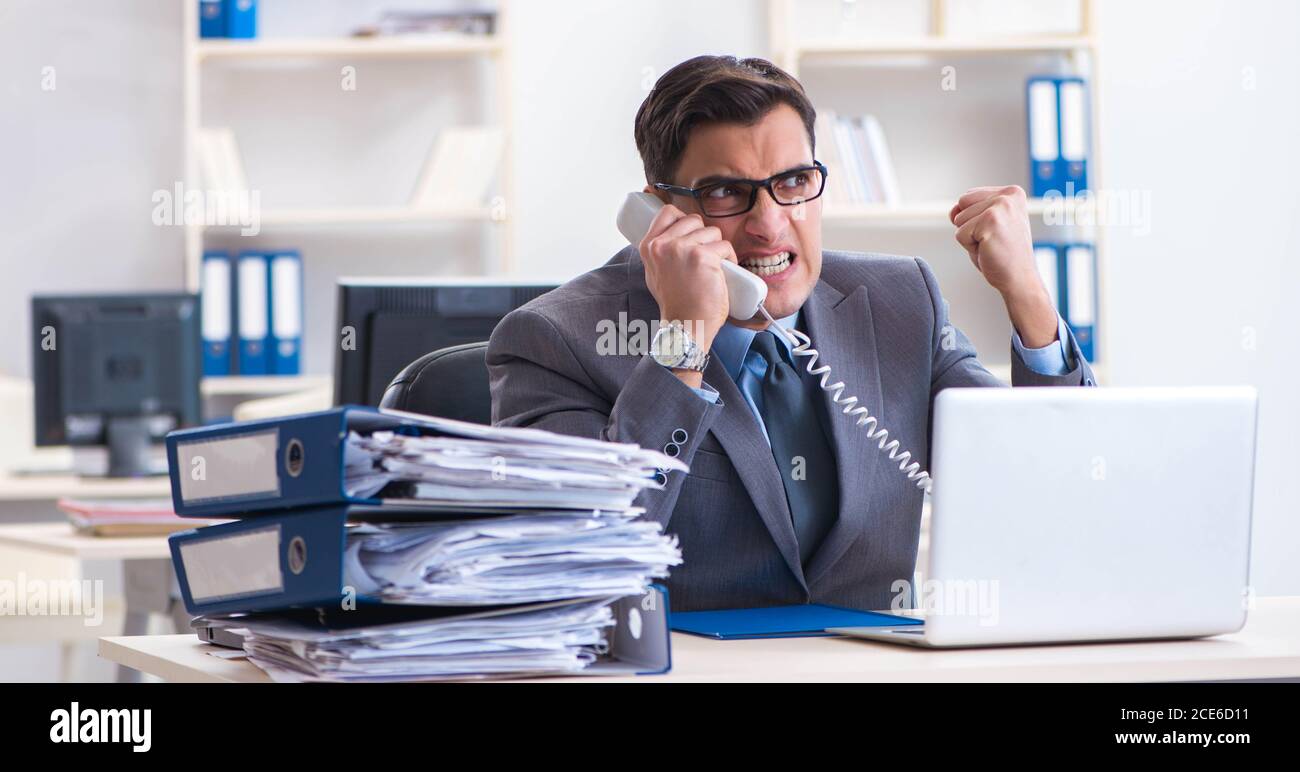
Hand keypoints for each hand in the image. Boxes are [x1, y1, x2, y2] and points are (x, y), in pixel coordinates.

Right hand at [638, 202, 734, 354]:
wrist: (685, 325)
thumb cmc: (675, 303)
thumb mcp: (655, 273)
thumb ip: (660, 254)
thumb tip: (672, 237)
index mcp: (649, 246)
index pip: (668, 212)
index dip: (684, 219)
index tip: (692, 233)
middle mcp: (663, 244)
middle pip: (694, 220)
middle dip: (704, 235)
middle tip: (706, 256)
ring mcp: (683, 249)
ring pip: (712, 232)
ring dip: (718, 248)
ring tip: (714, 267)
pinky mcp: (703, 256)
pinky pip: (725, 246)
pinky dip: (730, 258)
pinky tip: (724, 272)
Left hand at [950, 185, 1058, 347]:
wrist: (1020, 279)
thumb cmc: (1003, 254)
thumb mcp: (986, 225)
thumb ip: (969, 211)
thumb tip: (953, 211)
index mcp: (1011, 192)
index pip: (968, 197)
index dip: (973, 218)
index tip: (995, 232)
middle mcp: (1008, 195)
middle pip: (962, 203)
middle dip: (969, 225)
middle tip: (992, 240)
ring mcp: (1000, 206)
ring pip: (959, 219)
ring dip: (970, 237)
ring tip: (991, 245)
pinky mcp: (990, 221)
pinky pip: (960, 234)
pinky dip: (969, 247)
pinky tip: (989, 250)